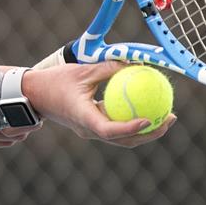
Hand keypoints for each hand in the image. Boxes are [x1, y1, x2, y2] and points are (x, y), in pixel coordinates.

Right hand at [21, 61, 175, 147]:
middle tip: (170, 118)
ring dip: (146, 131)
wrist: (35, 95)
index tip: (150, 119)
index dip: (131, 128)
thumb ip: (109, 67)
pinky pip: (117, 129)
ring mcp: (90, 131)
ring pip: (123, 139)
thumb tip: (136, 63)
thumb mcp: (83, 70)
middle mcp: (88, 130)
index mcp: (83, 118)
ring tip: (167, 117)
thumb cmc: (56, 81)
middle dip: (151, 133)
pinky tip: (148, 109)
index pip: (109, 130)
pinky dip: (133, 122)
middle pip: (124, 141)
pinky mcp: (92, 128)